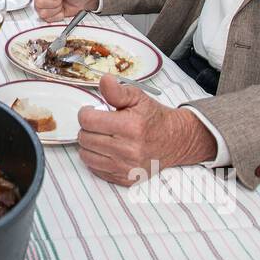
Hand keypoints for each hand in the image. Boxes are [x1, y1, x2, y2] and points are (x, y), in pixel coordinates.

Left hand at [76, 75, 216, 184]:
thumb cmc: (154, 119)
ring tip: (102, 136)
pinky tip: (107, 150)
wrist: (175, 141)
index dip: (86, 113)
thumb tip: (104, 80)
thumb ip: (117, 90)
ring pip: (86, 156)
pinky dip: (97, 159)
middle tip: (99, 124)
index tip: (92, 111)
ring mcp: (126, 167)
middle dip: (88, 128)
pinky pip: (96, 169)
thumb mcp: (138, 98)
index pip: (88, 121)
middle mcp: (128, 150)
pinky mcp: (125, 179)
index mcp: (131, 126)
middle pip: (85, 138)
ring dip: (90, 145)